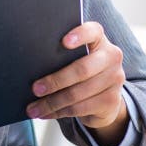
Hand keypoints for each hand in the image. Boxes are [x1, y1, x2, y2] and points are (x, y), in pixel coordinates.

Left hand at [26, 21, 128, 145]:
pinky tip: (46, 113)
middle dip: (55, 81)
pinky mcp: (112, 101)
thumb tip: (30, 61)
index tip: (63, 42)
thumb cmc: (80, 68)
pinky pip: (81, 108)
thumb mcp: (75, 56)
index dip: (80, 35)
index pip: (93, 31)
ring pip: (78, 93)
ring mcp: (115, 79)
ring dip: (52, 103)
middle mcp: (111, 57)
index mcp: (99, 39)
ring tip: (34, 108)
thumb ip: (61, 53)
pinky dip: (59, 112)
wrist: (105, 94)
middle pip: (82, 69)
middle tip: (35, 89)